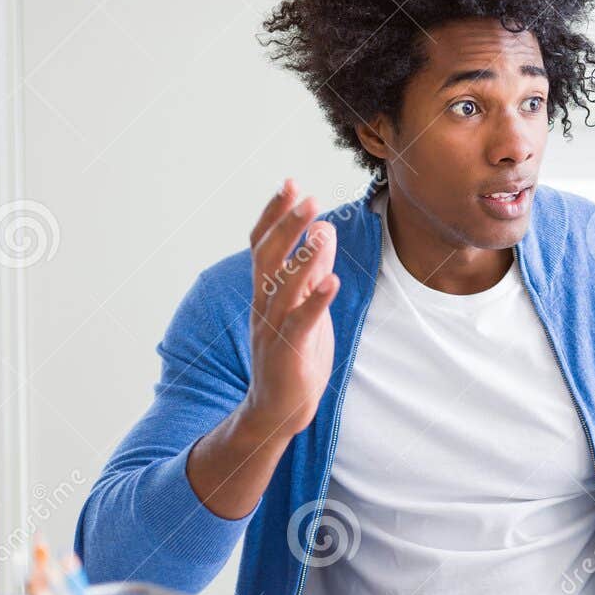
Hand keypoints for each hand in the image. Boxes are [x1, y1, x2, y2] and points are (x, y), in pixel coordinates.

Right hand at [242, 178, 339, 441]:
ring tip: (321, 229)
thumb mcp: (306, 307)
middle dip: (286, 225)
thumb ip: (313, 271)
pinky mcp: (288, 351)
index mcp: (265, 292)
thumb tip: (324, 231)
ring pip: (283, 286)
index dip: (274, 214)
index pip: (262, 245)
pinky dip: (316, 300)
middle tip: (306, 197)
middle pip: (268, 257)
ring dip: (302, 256)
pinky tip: (332, 280)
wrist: (277, 409)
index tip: (291, 184)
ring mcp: (272, 327)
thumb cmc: (293, 355)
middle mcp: (263, 305)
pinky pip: (300, 321)